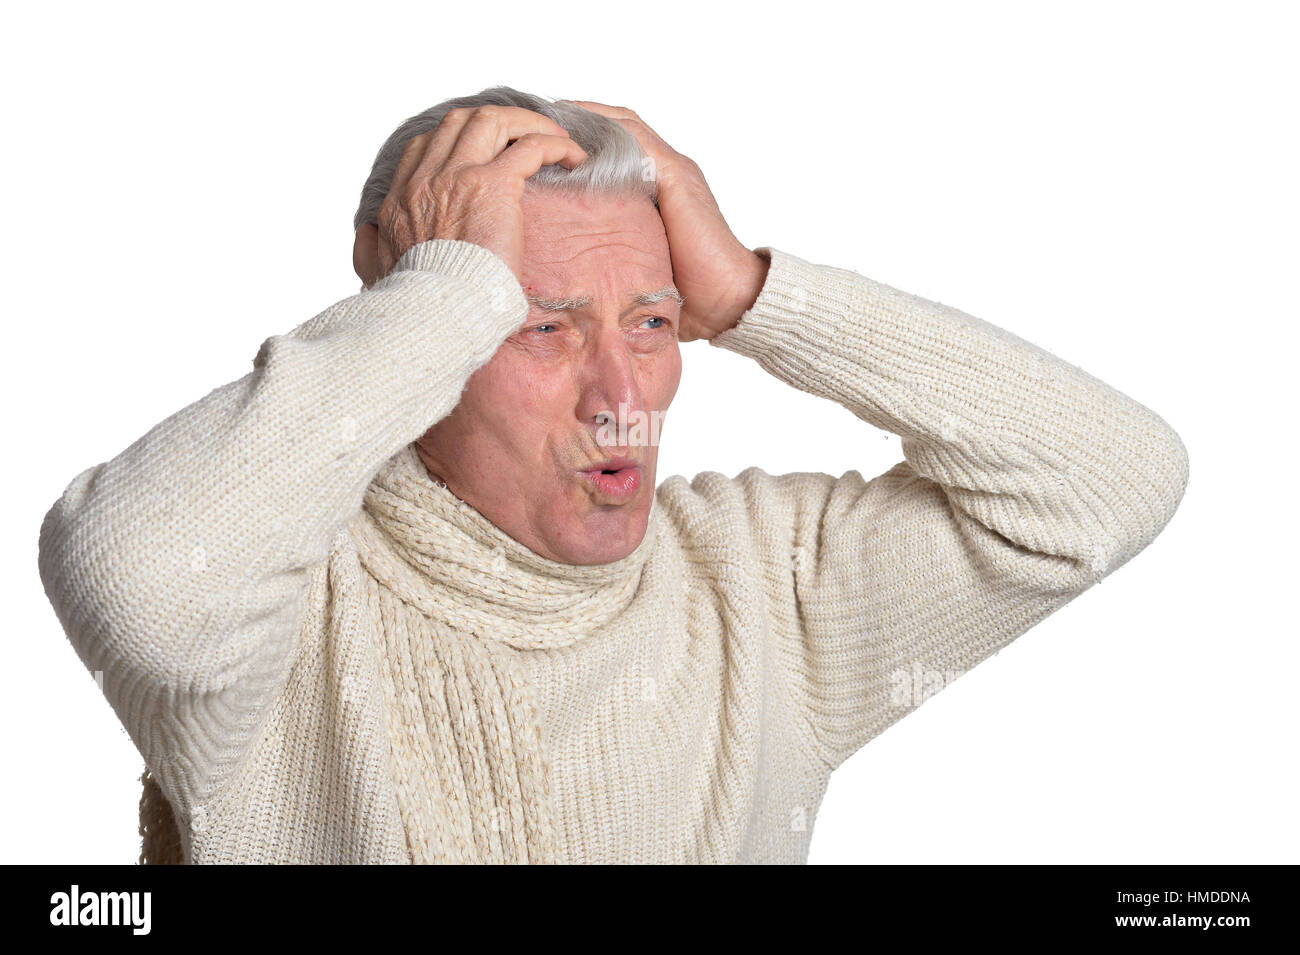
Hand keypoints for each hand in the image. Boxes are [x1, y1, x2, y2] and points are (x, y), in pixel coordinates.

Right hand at [354, 105, 587, 285]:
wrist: (436, 312)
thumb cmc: (418, 303)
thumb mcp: (376, 270)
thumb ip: (370, 248)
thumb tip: (369, 232)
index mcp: (402, 197)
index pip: (427, 145)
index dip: (459, 138)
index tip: (485, 149)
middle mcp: (427, 178)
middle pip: (460, 121)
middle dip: (497, 121)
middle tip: (525, 136)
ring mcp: (459, 176)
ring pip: (494, 121)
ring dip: (528, 123)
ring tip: (556, 138)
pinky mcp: (495, 185)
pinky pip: (531, 146)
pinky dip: (555, 144)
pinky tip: (573, 156)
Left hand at [562, 99, 768, 341]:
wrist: (726, 299)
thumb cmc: (686, 291)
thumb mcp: (637, 260)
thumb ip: (614, 246)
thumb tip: (571, 261)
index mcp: (658, 186)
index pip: (616, 145)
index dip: (582, 135)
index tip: (544, 135)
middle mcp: (667, 170)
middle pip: (618, 127)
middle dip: (579, 117)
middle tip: (538, 116)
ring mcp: (674, 170)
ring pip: (625, 126)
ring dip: (588, 116)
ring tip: (551, 114)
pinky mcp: (676, 176)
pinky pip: (638, 140)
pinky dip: (607, 131)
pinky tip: (575, 131)